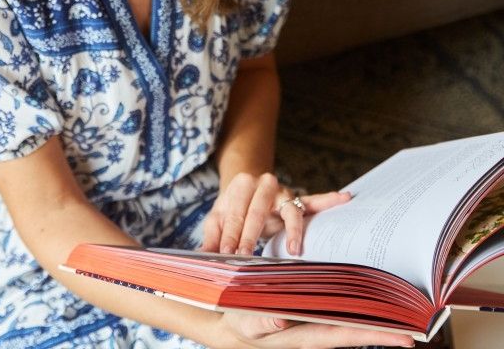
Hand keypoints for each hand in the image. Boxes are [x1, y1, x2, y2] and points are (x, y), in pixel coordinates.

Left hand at [200, 172, 350, 255]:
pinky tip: (344, 198)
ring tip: (294, 250)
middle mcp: (263, 184)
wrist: (245, 187)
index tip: (227, 254)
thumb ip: (211, 238)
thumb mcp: (216, 220)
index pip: (234, 212)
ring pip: (289, 209)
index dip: (229, 234)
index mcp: (240, 186)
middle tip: (247, 256)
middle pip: (257, 209)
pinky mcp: (297, 199)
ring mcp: (282, 192)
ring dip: (291, 231)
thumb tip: (202, 260)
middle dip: (251, 234)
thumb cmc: (231, 208)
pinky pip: (314, 201)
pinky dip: (329, 200)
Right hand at [207, 312, 414, 348]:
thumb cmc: (230, 323)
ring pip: (344, 320)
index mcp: (300, 336)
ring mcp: (307, 322)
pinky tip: (357, 296)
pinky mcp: (301, 313)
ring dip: (369, 316)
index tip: (406, 338)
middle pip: (352, 330)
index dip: (374, 336)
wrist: (219, 322)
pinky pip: (330, 310)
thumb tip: (281, 320)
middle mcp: (309, 331)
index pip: (344, 336)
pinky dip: (348, 304)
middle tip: (415, 325)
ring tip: (395, 310)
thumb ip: (259, 322)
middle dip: (383, 329)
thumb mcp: (240, 321)